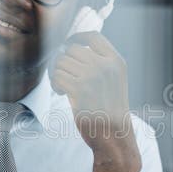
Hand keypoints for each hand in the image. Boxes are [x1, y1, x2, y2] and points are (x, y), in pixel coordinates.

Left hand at [50, 32, 140, 171]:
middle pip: (73, 50)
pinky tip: (63, 93)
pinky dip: (55, 84)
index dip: (77, 37)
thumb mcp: (114, 80)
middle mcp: (106, 66)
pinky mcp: (80, 89)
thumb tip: (69, 48)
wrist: (114, 135)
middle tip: (65, 77)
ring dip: (58, 74)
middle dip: (65, 62)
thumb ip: (99, 63)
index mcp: (116, 62)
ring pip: (62, 62)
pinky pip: (57, 76)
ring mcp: (93, 76)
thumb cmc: (110, 110)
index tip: (68, 44)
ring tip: (65, 87)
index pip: (94, 37)